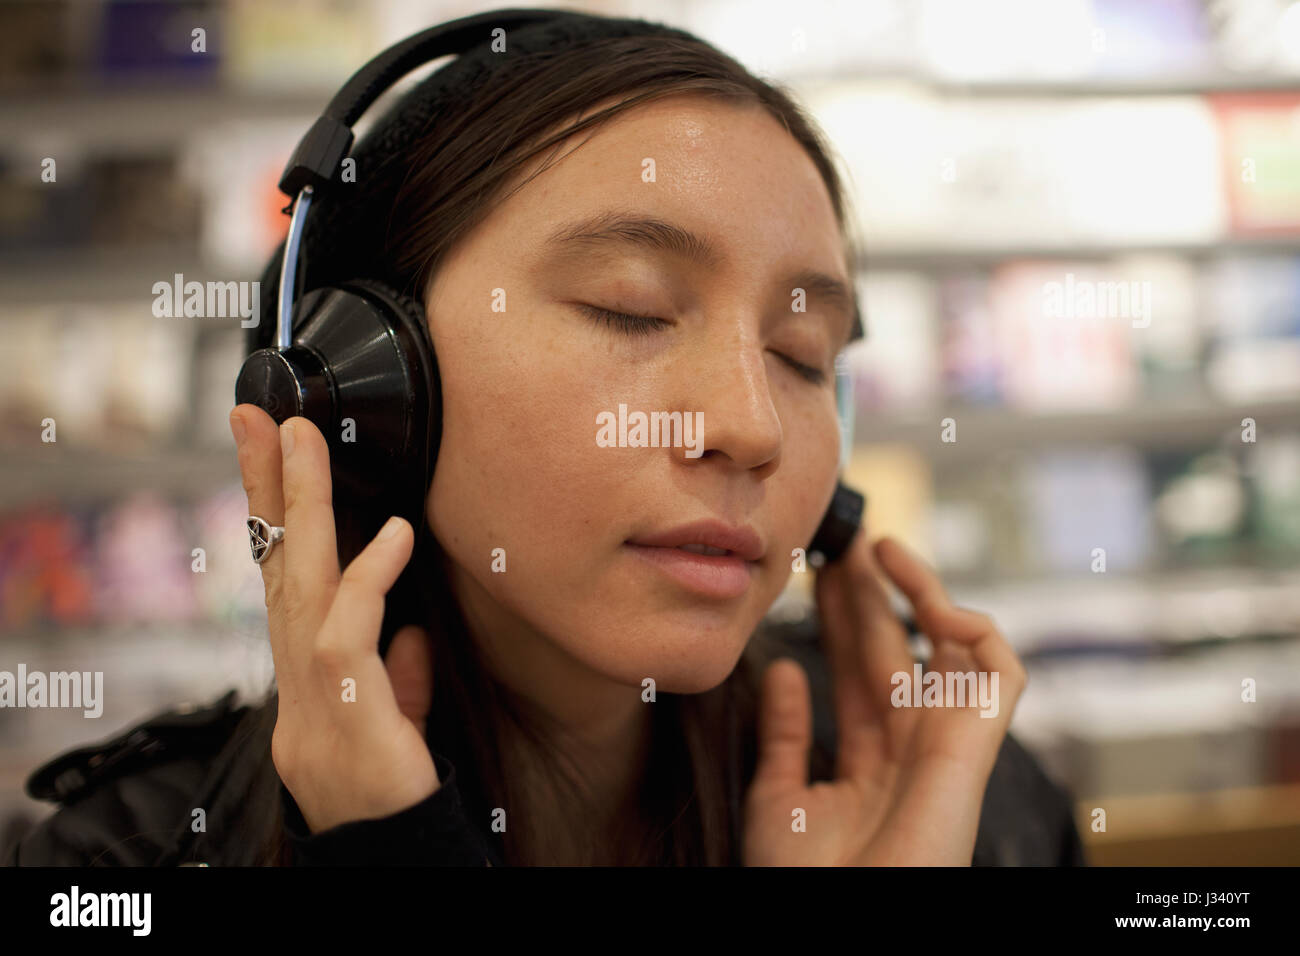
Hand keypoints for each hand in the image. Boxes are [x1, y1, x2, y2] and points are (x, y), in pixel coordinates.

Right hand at [231, 405, 439, 833]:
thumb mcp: (395, 724)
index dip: (274, 516)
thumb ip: (398, 677)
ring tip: (304, 438)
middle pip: (275, 567)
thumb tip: (411, 635)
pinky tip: (395, 533)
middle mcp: (296, 676)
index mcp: (307, 671)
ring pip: (299, 584)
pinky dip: (369, 579)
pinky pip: (349, 633)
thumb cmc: (392, 794)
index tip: (270, 451)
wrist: (390, 859)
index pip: (285, 579)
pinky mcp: (345, 714)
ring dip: (301, 507)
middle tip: (260, 415)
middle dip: (266, 488)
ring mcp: (311, 695)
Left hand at [743, 531, 1026, 864]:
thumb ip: (784, 733)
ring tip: (873, 547)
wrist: (842, 918)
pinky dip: (978, 629)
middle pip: (893, 649)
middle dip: (867, 595)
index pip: (858, 672)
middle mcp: (912, 747)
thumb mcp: (778, 795)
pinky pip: (1002, 673)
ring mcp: (947, 744)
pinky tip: (929, 600)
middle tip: (838, 544)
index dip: (839, 620)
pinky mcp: (977, 745)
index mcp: (871, 761)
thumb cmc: (806, 882)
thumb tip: (782, 669)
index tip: (813, 575)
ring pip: (944, 646)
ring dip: (917, 591)